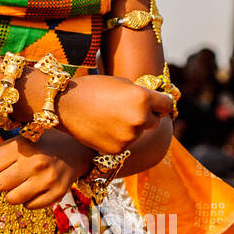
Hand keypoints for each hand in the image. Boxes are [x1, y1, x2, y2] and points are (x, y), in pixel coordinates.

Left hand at [0, 137, 78, 208]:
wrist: (73, 151)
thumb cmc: (34, 149)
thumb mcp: (12, 149)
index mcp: (22, 146)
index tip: (5, 162)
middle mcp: (36, 162)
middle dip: (2, 182)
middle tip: (14, 174)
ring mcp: (48, 179)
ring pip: (11, 199)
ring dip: (13, 193)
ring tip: (24, 182)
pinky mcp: (57, 194)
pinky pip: (28, 206)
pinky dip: (28, 200)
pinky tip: (37, 187)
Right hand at [56, 74, 172, 152]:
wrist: (65, 105)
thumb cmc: (93, 89)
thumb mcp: (122, 84)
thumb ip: (142, 96)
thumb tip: (155, 106)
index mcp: (143, 98)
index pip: (167, 105)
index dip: (161, 103)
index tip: (158, 104)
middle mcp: (140, 119)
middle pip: (154, 121)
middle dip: (145, 116)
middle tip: (125, 109)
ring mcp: (129, 137)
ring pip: (138, 134)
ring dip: (130, 128)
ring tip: (109, 117)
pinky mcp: (118, 150)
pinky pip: (125, 144)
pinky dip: (118, 138)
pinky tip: (103, 128)